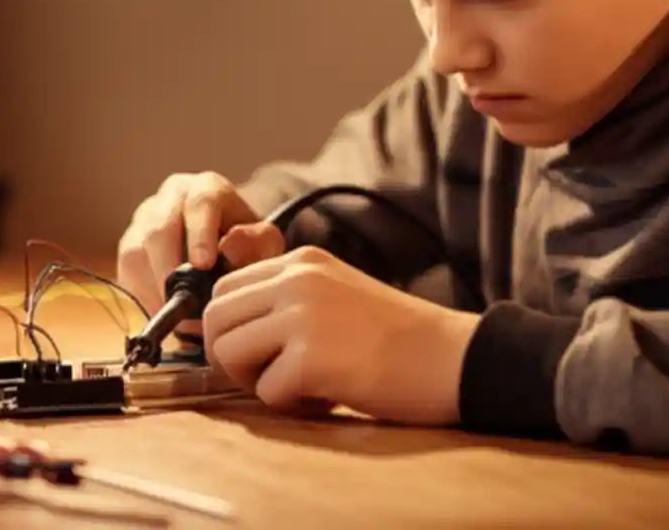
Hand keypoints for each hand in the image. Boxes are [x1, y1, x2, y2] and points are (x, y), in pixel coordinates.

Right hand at [116, 172, 262, 312]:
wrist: (224, 251)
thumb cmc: (247, 248)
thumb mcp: (264, 244)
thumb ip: (257, 243)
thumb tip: (230, 246)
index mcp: (205, 189)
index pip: (200, 202)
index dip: (200, 234)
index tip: (204, 265)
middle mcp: (168, 199)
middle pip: (159, 228)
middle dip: (170, 267)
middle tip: (185, 301)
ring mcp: (144, 221)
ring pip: (136, 251)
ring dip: (155, 287)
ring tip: (178, 313)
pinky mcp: (129, 247)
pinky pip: (126, 271)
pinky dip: (144, 295)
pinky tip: (164, 310)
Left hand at [203, 246, 480, 425]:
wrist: (454, 358)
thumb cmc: (397, 338)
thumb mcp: (336, 294)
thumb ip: (287, 300)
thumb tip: (226, 331)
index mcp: (301, 261)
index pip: (224, 288)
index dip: (230, 329)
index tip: (258, 353)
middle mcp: (296, 280)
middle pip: (215, 319)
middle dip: (230, 357)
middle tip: (269, 377)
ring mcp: (302, 316)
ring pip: (228, 352)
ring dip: (255, 382)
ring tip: (299, 388)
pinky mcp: (312, 358)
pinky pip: (266, 391)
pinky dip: (291, 406)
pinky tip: (328, 400)